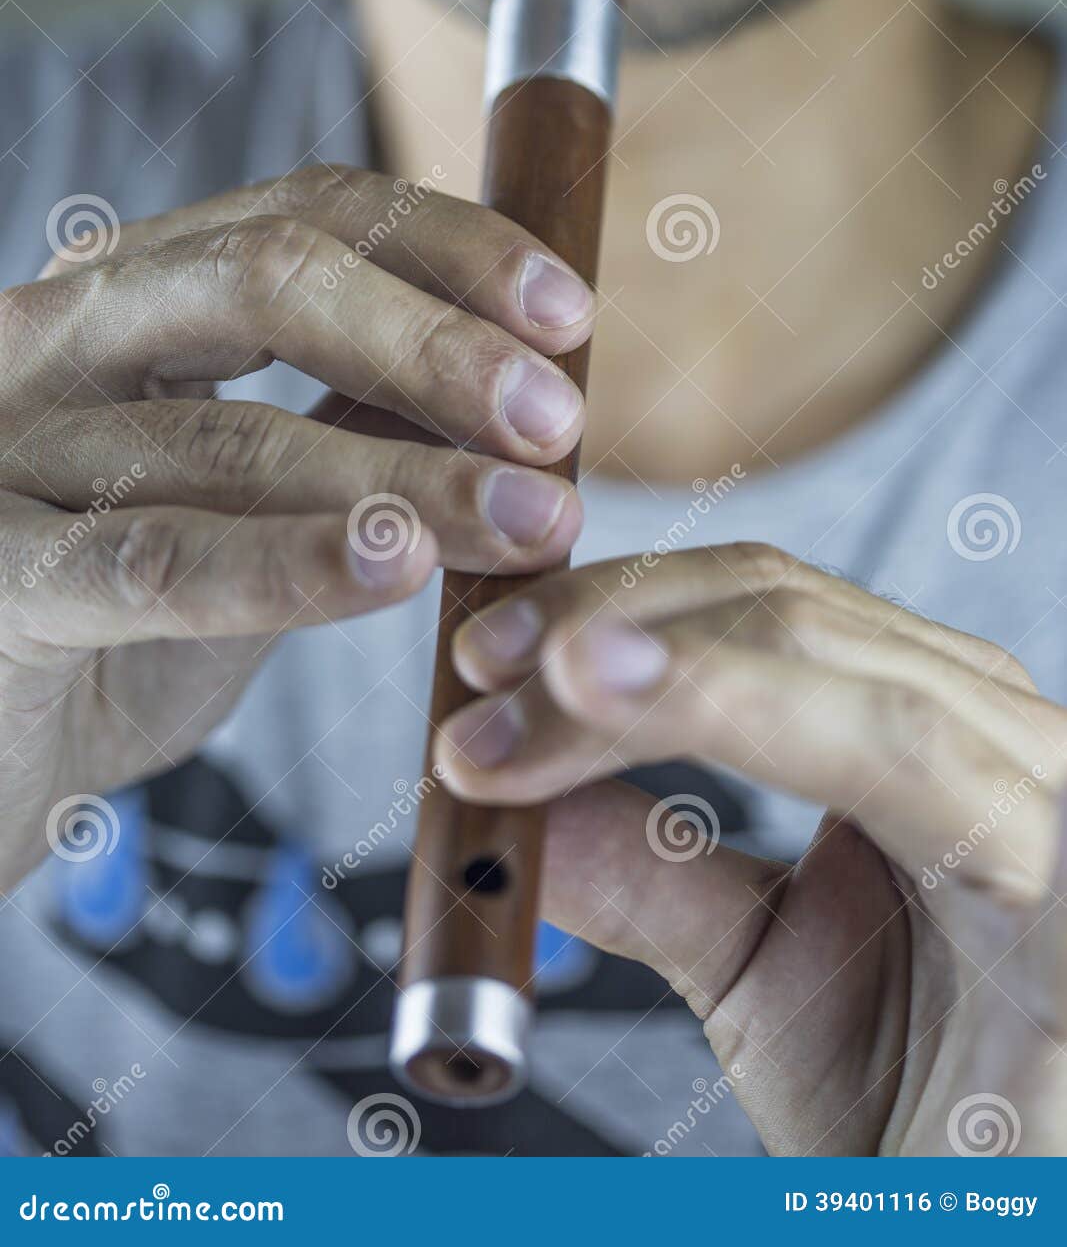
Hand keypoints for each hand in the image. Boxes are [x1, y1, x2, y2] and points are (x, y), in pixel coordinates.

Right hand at [0, 163, 592, 889]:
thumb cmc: (113, 617)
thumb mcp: (244, 494)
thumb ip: (347, 424)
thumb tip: (518, 380)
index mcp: (132, 292)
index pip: (304, 214)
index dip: (451, 249)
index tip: (568, 315)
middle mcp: (58, 336)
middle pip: (267, 281)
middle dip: (435, 344)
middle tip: (557, 418)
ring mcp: (9, 447)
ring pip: (230, 434)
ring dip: (406, 477)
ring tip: (529, 518)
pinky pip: (155, 562)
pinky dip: (287, 565)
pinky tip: (393, 568)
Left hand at [437, 545, 1066, 1155]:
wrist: (986, 1218)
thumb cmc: (913, 1102)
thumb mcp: (748, 966)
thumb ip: (643, 870)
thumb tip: (506, 788)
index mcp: (929, 731)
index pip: (760, 610)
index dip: (613, 607)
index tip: (484, 654)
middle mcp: (997, 731)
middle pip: (784, 606)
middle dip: (610, 622)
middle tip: (480, 674)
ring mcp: (1043, 788)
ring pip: (824, 654)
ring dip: (648, 663)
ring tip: (527, 689)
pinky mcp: (1061, 868)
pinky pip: (891, 751)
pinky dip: (739, 705)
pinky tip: (622, 694)